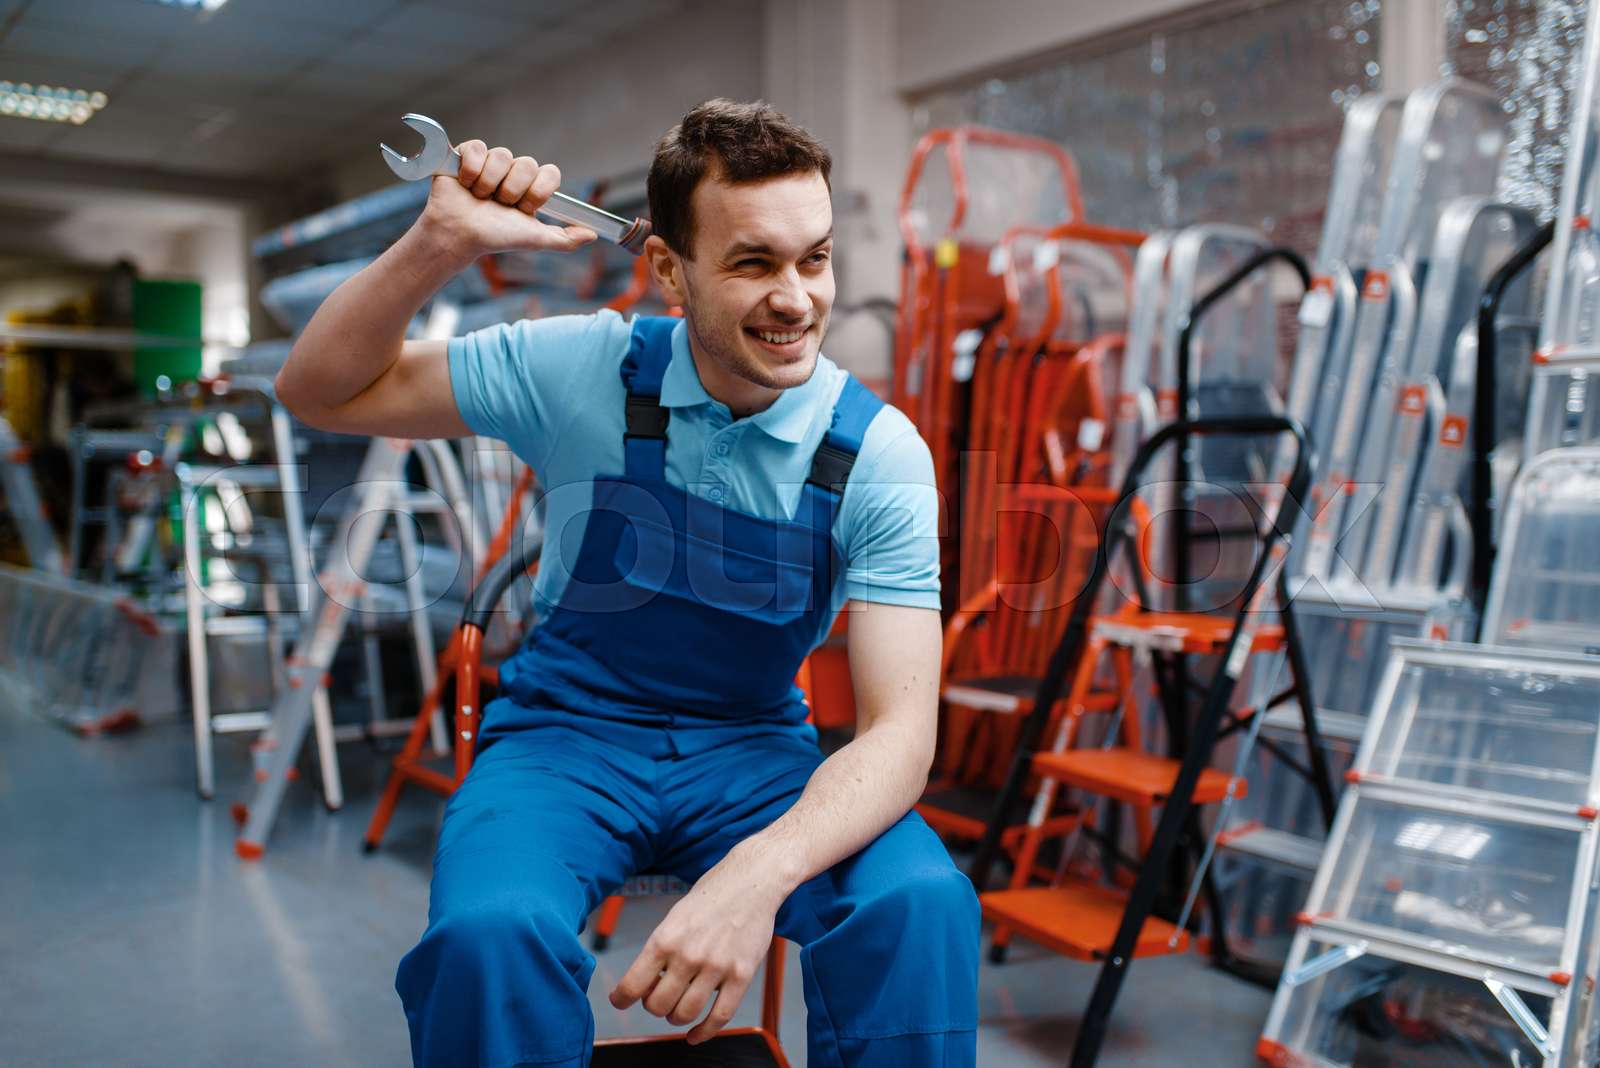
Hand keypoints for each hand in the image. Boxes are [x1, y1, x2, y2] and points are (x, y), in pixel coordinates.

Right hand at [420, 139, 596, 262]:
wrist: (459, 235)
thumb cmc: (494, 237)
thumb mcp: (534, 240)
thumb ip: (564, 239)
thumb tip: (592, 234)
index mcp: (531, 187)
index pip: (550, 172)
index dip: (539, 190)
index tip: (525, 207)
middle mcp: (513, 171)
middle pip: (527, 163)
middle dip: (513, 190)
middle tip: (499, 205)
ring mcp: (491, 161)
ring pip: (502, 155)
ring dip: (490, 183)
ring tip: (479, 197)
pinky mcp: (467, 154)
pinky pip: (478, 148)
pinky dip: (471, 169)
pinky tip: (465, 184)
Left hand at [609, 851, 788, 1043]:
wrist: (751, 881)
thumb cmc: (711, 897)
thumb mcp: (674, 917)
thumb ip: (661, 950)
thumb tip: (647, 983)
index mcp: (665, 939)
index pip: (633, 984)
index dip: (622, 999)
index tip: (620, 1001)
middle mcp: (688, 955)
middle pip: (658, 1006)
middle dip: (654, 1007)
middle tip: (659, 998)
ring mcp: (716, 967)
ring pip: (686, 1014)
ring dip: (676, 1018)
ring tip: (678, 1010)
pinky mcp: (741, 975)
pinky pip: (719, 1016)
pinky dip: (704, 1032)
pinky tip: (695, 1034)